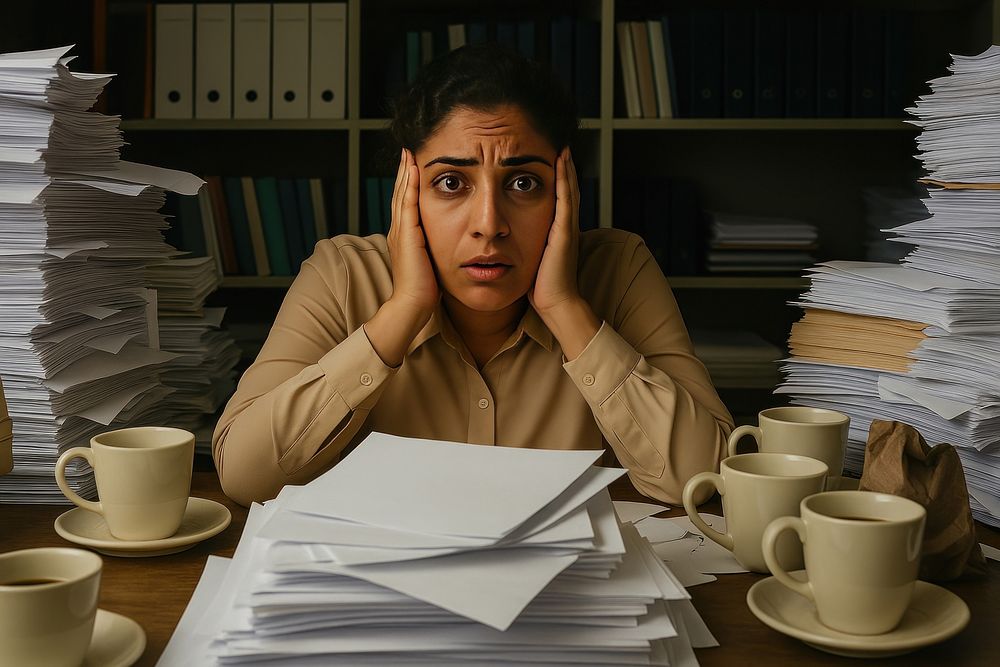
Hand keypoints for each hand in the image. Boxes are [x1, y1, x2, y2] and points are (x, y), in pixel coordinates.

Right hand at [386, 148, 438, 318]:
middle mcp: (399, 231)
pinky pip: (407, 205)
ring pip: (402, 195)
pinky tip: (414, 171)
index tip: (415, 166)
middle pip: (401, 194)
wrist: (412, 305)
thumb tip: (449, 242)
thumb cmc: (424, 291)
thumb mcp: (430, 263)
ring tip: (410, 154)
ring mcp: (400, 232)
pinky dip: (410, 186)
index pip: (406, 204)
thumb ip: (434, 249)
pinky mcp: (406, 235)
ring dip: (406, 173)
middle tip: (409, 151)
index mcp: (404, 237)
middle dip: (406, 172)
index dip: (409, 184)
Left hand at [529, 147, 580, 316]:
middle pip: (566, 188)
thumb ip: (526, 244)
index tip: (549, 160)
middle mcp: (566, 226)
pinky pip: (565, 199)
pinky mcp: (564, 231)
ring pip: (568, 189)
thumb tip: (510, 239)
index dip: (556, 179)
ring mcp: (567, 227)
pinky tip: (561, 162)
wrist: (556, 303)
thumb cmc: (541, 287)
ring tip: (561, 147)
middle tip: (558, 145)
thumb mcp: (531, 258)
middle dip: (563, 167)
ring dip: (565, 167)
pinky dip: (564, 179)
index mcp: (558, 231)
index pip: (558, 198)